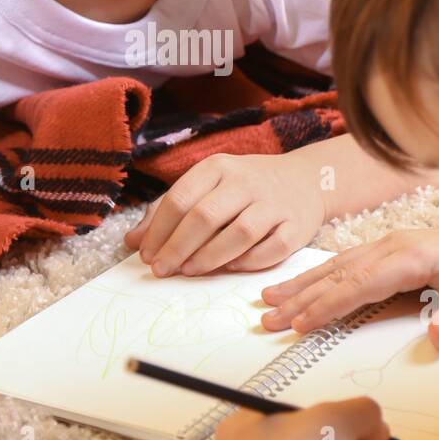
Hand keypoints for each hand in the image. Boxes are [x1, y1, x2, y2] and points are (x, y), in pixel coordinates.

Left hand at [124, 148, 328, 275]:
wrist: (306, 180)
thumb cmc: (244, 188)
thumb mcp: (206, 187)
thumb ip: (168, 210)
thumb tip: (132, 242)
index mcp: (218, 167)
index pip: (180, 198)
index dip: (159, 230)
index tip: (146, 256)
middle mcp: (246, 181)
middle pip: (206, 216)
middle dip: (178, 247)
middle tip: (160, 270)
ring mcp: (274, 203)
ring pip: (240, 232)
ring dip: (210, 256)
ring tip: (188, 271)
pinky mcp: (297, 226)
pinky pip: (272, 248)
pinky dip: (249, 261)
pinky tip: (230, 268)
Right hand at [259, 226, 438, 350]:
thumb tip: (438, 337)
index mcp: (413, 257)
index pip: (360, 284)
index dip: (327, 305)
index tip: (299, 324)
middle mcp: (395, 246)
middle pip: (338, 274)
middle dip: (300, 297)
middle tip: (266, 318)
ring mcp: (391, 244)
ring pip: (336, 266)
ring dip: (302, 284)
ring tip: (267, 299)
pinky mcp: (392, 250)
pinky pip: (347, 264)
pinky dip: (319, 276)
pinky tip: (301, 285)